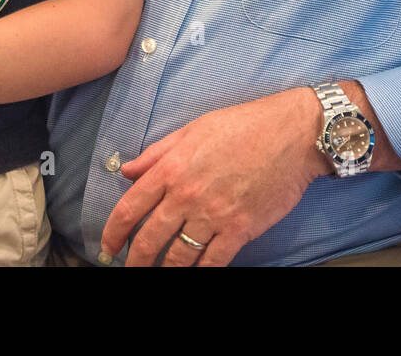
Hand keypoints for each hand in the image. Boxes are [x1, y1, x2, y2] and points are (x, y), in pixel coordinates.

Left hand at [100, 88, 330, 265]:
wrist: (292, 134)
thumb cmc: (244, 126)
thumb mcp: (193, 130)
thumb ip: (157, 153)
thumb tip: (127, 171)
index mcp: (171, 168)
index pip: (129, 208)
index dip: (113, 233)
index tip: (108, 248)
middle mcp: (187, 195)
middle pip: (149, 239)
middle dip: (135, 261)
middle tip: (130, 270)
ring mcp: (213, 215)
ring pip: (177, 257)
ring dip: (164, 271)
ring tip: (158, 275)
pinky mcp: (239, 229)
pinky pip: (212, 262)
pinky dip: (199, 273)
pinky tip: (193, 275)